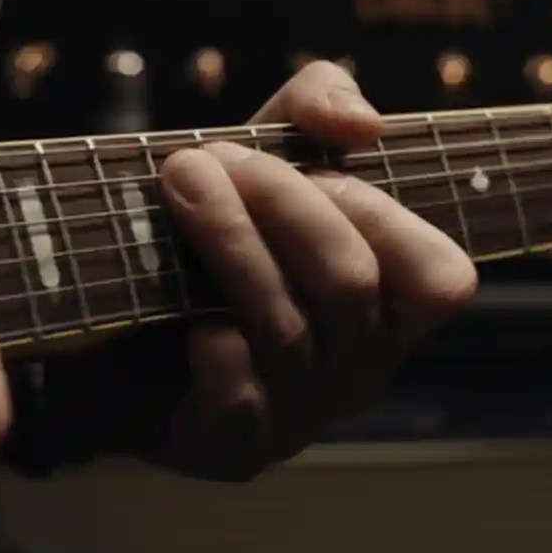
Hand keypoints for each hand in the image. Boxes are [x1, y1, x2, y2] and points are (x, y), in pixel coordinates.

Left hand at [150, 62, 476, 479]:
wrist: (108, 321)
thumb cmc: (212, 235)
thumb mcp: (268, 149)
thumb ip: (320, 105)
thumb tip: (361, 125)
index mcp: (386, 306)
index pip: (442, 281)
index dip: (386, 220)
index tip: (320, 169)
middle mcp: (356, 367)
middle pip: (350, 283)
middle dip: (283, 203)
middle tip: (212, 158)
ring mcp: (301, 414)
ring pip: (286, 327)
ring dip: (229, 240)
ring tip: (179, 180)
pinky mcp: (235, 447)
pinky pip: (239, 394)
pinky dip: (210, 341)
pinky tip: (178, 312)